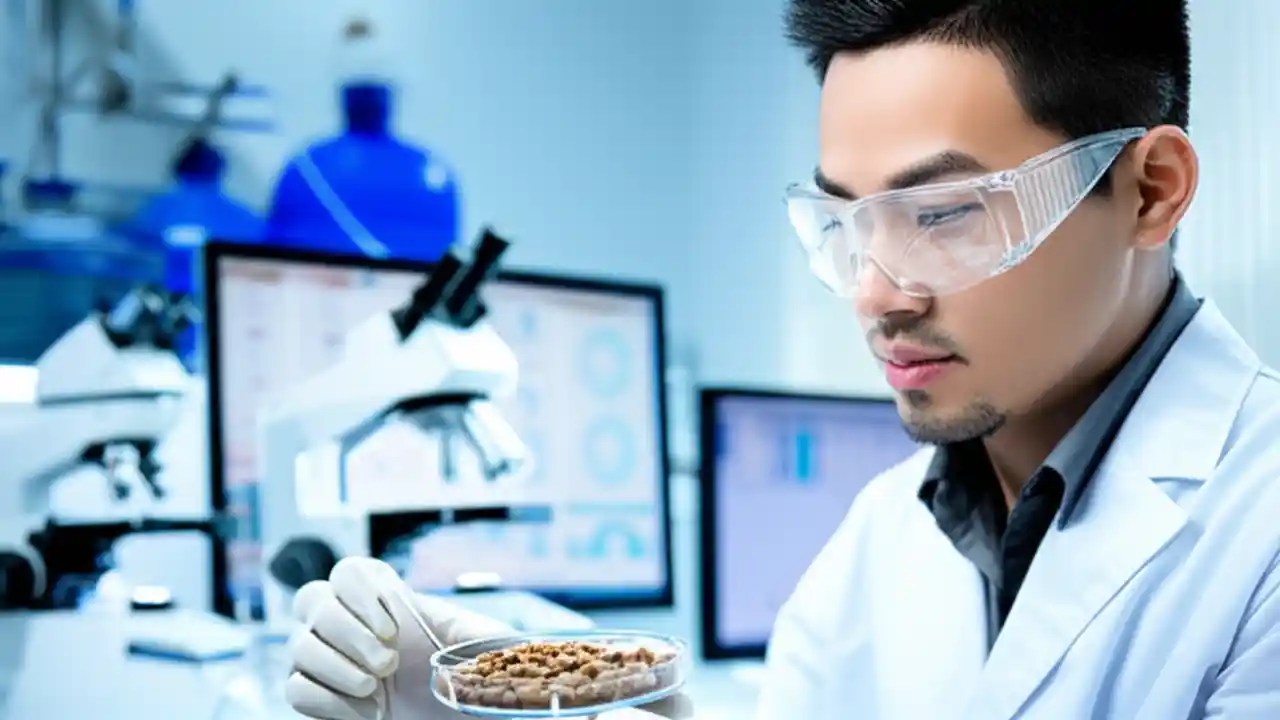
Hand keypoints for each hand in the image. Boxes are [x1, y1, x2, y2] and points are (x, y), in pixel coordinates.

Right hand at [285, 557, 513, 719]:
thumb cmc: (478, 683)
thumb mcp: (486, 651)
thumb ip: (474, 635)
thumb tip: (463, 642)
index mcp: (393, 606)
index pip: (349, 571)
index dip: (361, 592)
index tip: (393, 627)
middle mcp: (356, 627)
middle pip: (310, 598)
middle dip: (347, 631)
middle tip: (387, 664)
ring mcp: (334, 663)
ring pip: (298, 645)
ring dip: (334, 666)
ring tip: (374, 689)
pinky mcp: (325, 699)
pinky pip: (296, 688)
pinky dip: (327, 700)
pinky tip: (367, 711)